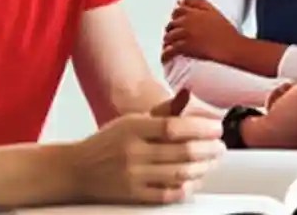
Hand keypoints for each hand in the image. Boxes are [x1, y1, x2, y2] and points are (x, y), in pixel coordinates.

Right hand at [66, 89, 225, 204]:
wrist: (76, 170)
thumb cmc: (106, 144)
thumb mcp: (129, 121)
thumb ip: (159, 114)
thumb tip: (188, 101)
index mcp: (133, 128)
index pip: (174, 127)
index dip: (201, 128)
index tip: (216, 128)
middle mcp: (133, 152)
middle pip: (182, 152)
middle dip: (209, 149)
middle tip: (220, 146)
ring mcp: (133, 176)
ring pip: (179, 174)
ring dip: (202, 168)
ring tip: (211, 162)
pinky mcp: (133, 196)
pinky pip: (167, 194)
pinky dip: (185, 187)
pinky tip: (194, 180)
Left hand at [162, 0, 242, 64]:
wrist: (232, 47)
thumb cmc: (226, 31)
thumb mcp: (213, 11)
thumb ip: (197, 3)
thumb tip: (180, 0)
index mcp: (194, 12)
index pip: (177, 11)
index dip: (175, 18)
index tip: (177, 24)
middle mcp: (188, 21)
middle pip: (171, 24)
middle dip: (170, 31)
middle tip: (173, 38)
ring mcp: (186, 34)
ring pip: (168, 37)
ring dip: (167, 43)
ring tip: (169, 48)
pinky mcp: (185, 47)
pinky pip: (169, 50)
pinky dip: (166, 54)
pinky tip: (166, 58)